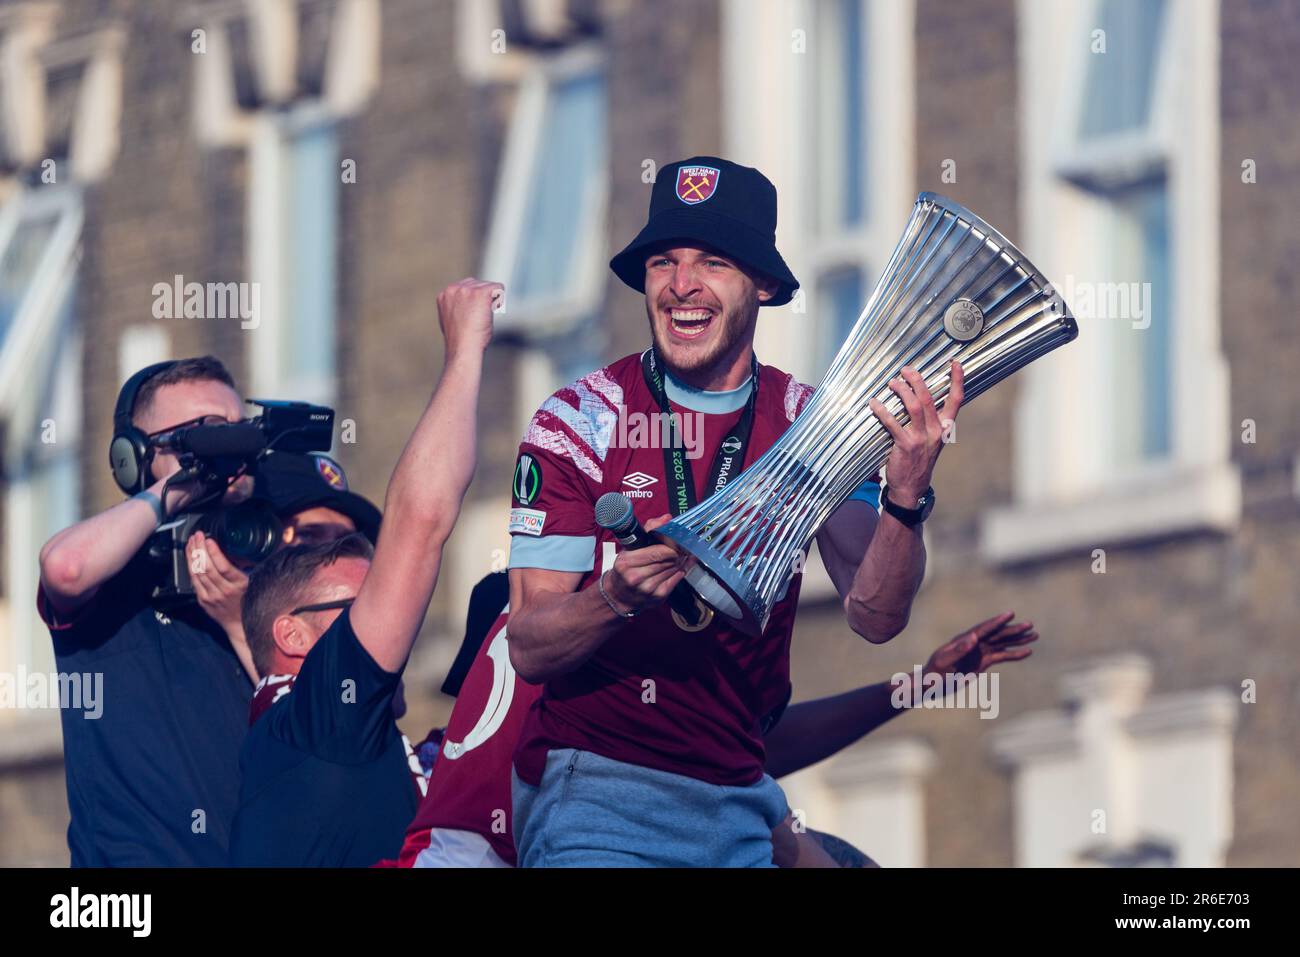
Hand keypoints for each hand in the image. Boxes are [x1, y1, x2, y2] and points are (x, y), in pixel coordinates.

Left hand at [187, 531, 249, 634]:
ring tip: (191, 542)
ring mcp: (212, 596)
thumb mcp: (251, 581)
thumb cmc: (248, 601)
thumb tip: (236, 549)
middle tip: (197, 536)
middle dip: (200, 549)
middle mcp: (224, 591)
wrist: (240, 624)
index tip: (209, 540)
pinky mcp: (203, 600)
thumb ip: (244, 566)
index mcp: (239, 585)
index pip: (223, 567)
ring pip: (198, 573)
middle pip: (207, 568)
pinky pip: (194, 581)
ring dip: (193, 555)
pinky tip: (189, 557)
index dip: (214, 553)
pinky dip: (191, 567)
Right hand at [436, 278, 499, 359]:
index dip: (475, 301)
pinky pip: (499, 288)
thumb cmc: (460, 341)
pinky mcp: (480, 293)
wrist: (463, 348)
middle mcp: (453, 288)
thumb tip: (468, 307)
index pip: (467, 287)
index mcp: (445, 294)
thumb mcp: (453, 321)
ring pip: (488, 286)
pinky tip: (494, 311)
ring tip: (483, 318)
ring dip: (491, 301)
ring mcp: (466, 289)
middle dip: (484, 299)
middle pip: (478, 284)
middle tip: (479, 318)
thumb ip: (458, 308)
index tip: (474, 315)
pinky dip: (500, 299)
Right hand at [603, 513, 687, 614]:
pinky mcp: (657, 597)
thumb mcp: (630, 547)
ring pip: (672, 569)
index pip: (656, 552)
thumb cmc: (625, 568)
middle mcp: (635, 577)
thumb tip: (666, 519)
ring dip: (680, 561)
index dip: (670, 546)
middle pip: (666, 561)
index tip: (677, 540)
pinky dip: (681, 571)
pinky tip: (681, 566)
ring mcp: (647, 589)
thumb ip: (648, 529)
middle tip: (682, 546)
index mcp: (626, 562)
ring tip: (682, 554)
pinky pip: (675, 580)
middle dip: (677, 552)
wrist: (618, 595)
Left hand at [868, 361, 963, 504]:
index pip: (956, 400)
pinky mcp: (905, 445)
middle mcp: (936, 430)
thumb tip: (915, 396)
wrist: (911, 486)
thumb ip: (929, 420)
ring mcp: (921, 438)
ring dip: (901, 391)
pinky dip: (882, 411)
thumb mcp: (931, 439)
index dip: (957, 380)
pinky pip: (893, 423)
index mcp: (944, 427)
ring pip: (913, 406)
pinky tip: (874, 404)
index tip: (954, 363)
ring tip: (891, 383)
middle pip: (928, 398)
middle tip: (905, 369)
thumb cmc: (919, 459)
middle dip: (917, 380)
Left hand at [924, 611, 1036, 682]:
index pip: (984, 629)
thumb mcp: (945, 662)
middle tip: (1030, 624)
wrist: (932, 684)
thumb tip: (973, 637)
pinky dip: (1014, 654)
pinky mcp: (983, 662)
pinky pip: (1002, 656)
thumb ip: (959, 650)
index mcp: (964, 640)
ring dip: (1018, 640)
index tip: (1011, 614)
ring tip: (1035, 635)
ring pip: (1002, 643)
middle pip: (997, 634)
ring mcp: (979, 652)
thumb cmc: (935, 672)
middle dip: (1013, 630)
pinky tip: (1027, 652)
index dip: (997, 622)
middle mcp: (974, 643)